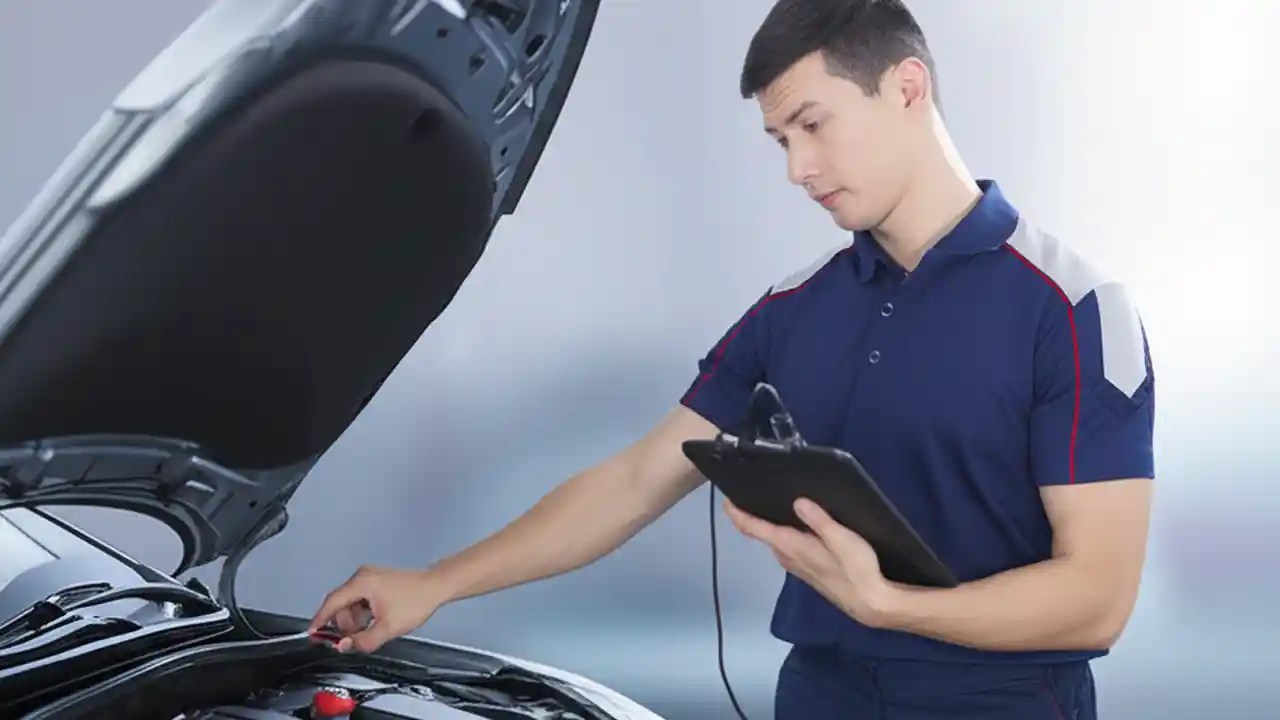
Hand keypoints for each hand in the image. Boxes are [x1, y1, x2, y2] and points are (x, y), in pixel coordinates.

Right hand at [309, 565, 448, 652]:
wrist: (436, 587)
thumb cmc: (415, 601)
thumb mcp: (388, 628)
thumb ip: (362, 640)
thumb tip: (343, 646)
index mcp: (361, 583)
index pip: (332, 602)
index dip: (320, 619)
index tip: (312, 633)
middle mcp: (362, 576)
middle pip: (340, 604)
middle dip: (343, 624)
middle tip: (349, 640)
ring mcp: (369, 578)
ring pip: (350, 603)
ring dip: (353, 620)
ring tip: (367, 632)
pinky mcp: (376, 582)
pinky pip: (359, 600)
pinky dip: (361, 613)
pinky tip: (372, 623)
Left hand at [725, 497, 895, 628]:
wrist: (870, 603)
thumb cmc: (856, 570)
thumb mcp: (840, 538)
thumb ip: (818, 519)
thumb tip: (797, 501)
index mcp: (790, 546)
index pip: (754, 529)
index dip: (737, 513)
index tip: (726, 500)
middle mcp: (787, 557)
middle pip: (763, 534)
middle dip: (754, 514)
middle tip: (753, 493)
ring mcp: (796, 566)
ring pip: (776, 541)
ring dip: (770, 525)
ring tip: (775, 504)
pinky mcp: (808, 571)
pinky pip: (788, 548)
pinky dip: (785, 534)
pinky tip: (797, 526)